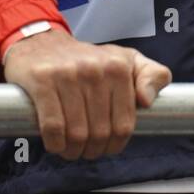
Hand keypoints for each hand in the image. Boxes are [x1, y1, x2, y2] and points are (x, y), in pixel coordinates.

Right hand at [3, 27, 171, 160]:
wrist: (40, 42)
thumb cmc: (87, 59)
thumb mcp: (126, 59)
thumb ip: (152, 75)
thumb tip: (147, 101)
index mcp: (118, 66)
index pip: (124, 125)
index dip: (115, 145)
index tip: (106, 147)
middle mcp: (95, 69)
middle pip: (100, 133)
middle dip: (93, 150)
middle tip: (85, 150)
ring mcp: (68, 74)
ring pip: (77, 134)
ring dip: (73, 151)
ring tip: (70, 149)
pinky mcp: (43, 81)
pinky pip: (53, 127)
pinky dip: (55, 144)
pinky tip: (55, 144)